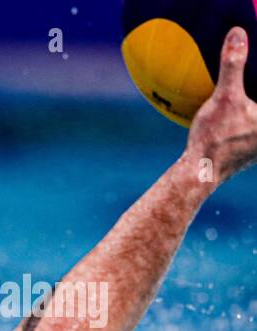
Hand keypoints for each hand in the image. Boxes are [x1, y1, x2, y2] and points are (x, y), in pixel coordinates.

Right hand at [186, 27, 256, 184]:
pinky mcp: (254, 151)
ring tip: (242, 110)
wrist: (200, 173)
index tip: (243, 97)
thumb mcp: (224, 97)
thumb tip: (237, 35)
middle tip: (244, 95)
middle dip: (251, 98)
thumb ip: (233, 65)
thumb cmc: (215, 138)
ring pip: (256, 122)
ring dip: (250, 115)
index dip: (254, 89)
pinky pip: (253, 132)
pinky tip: (238, 121)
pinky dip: (250, 124)